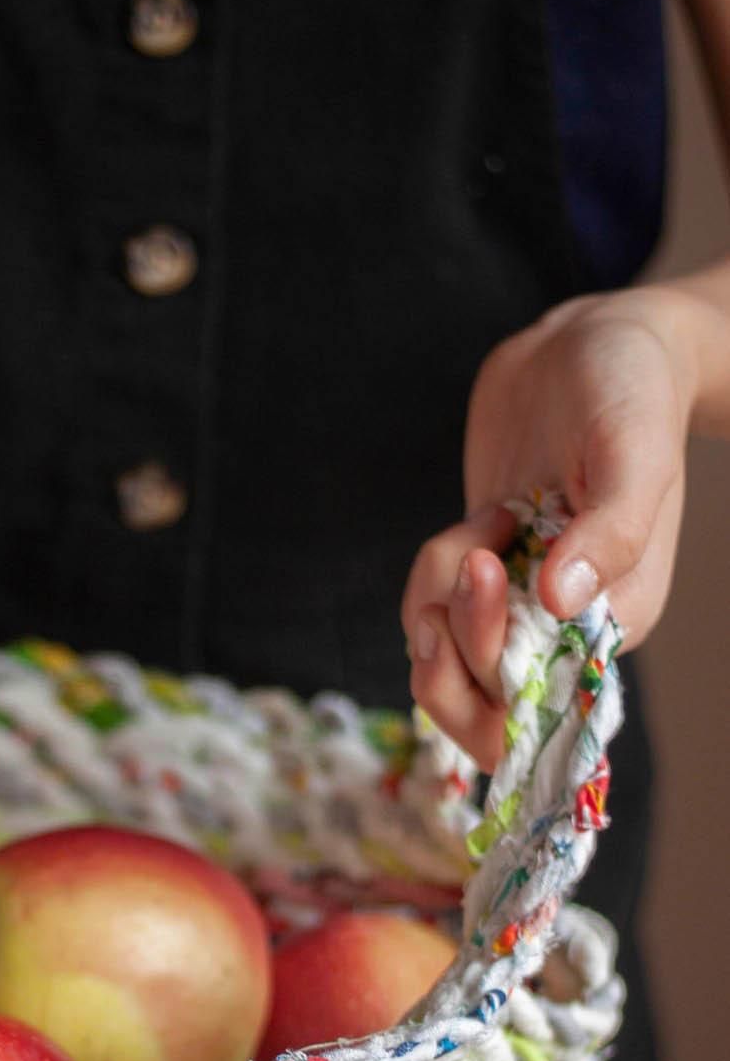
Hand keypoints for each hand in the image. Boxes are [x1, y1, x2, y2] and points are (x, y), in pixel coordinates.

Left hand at [401, 286, 700, 769]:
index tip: (491, 584)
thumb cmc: (631, 393)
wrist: (593, 345)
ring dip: (437, 595)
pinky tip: (475, 526)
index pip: (536, 714)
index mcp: (611, 621)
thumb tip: (559, 603)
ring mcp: (515, 609)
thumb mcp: (634, 452)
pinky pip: (428, 613)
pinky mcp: (479, 581)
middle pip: (474, 704)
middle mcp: (562, 630)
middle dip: (452, 639)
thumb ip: (609, 531)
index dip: (491, 675)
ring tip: (487, 525)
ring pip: (439, 655)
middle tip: (475, 555)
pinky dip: (430, 575)